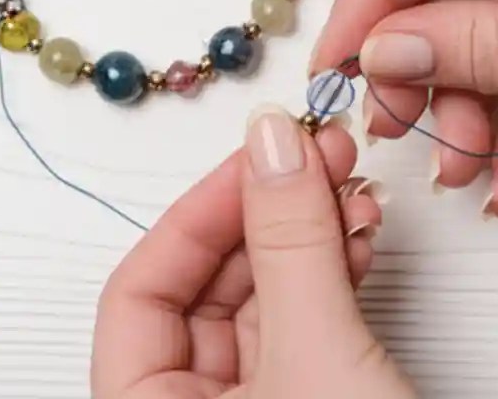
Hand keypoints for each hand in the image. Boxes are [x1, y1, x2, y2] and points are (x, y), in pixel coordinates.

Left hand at [91, 108, 414, 398]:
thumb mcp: (315, 354)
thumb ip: (291, 244)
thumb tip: (271, 143)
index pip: (139, 293)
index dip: (197, 216)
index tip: (257, 159)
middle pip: (206, 290)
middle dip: (270, 215)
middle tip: (320, 153)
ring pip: (262, 306)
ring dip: (310, 239)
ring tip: (352, 188)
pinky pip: (302, 328)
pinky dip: (331, 280)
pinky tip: (359, 238)